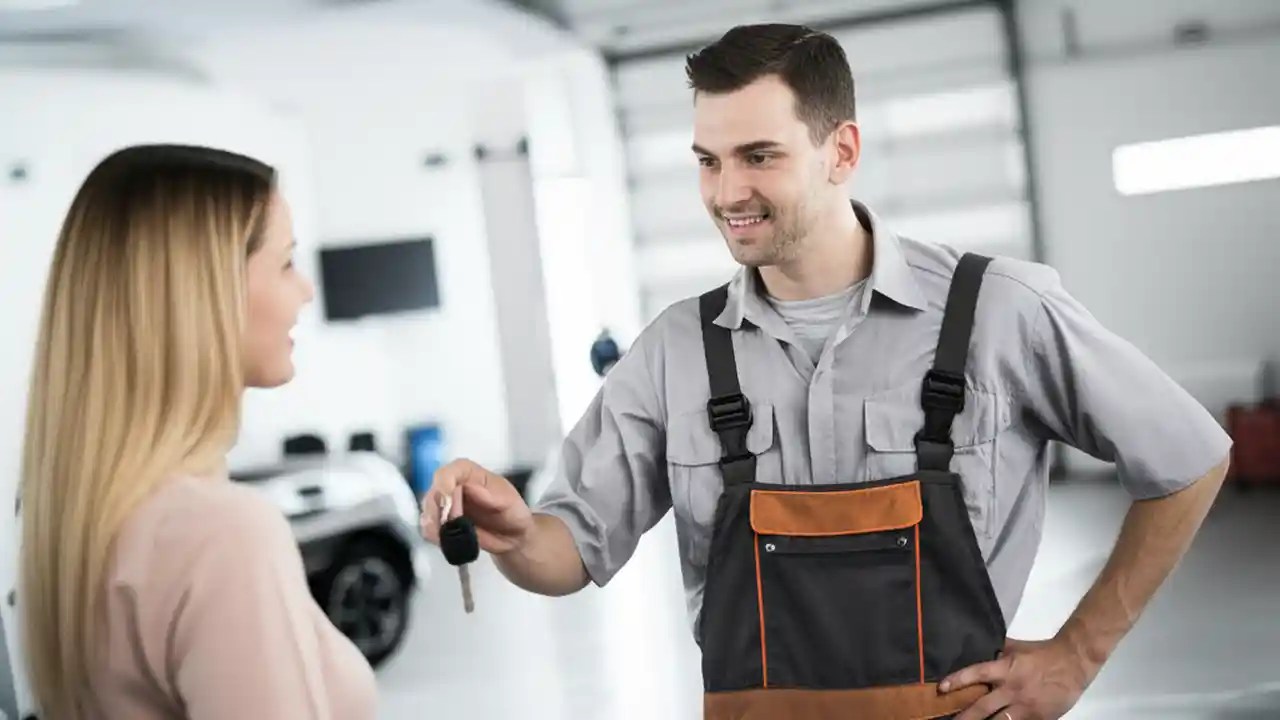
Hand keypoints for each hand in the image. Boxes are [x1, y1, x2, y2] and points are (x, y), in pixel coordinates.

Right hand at [419, 459, 533, 554]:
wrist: (512, 536)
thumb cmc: (512, 512)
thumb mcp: (508, 501)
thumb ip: (490, 494)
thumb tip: (468, 487)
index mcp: (468, 473)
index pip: (447, 472)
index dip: (443, 484)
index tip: (448, 501)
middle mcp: (452, 485)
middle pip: (433, 494)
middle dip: (439, 511)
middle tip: (453, 525)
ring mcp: (444, 504)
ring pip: (427, 512)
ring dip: (435, 526)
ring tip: (452, 536)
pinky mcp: (440, 522)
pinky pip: (428, 528)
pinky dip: (435, 536)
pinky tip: (449, 541)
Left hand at [941, 637, 1096, 719]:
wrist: (1073, 662)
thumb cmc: (1041, 653)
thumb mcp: (1015, 648)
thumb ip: (996, 651)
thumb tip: (975, 649)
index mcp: (1006, 668)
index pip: (977, 673)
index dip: (958, 681)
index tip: (941, 688)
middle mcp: (1012, 689)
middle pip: (983, 707)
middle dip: (964, 717)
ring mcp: (1026, 707)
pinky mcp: (1039, 718)